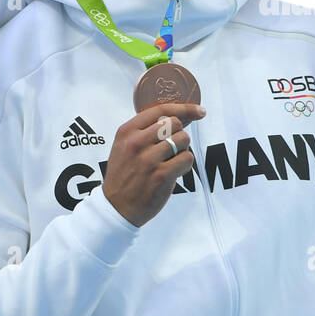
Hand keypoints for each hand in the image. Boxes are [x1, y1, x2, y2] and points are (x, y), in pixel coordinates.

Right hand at [102, 102, 204, 226]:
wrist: (116, 206)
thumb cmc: (123, 176)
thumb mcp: (123, 147)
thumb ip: (144, 131)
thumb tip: (179, 117)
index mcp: (126, 132)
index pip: (160, 110)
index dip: (184, 109)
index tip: (199, 111)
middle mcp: (136, 143)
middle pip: (174, 123)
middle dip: (178, 134)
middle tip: (172, 149)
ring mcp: (149, 159)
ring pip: (183, 140)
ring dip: (182, 150)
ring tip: (170, 161)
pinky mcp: (161, 175)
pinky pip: (187, 158)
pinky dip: (185, 164)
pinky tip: (174, 171)